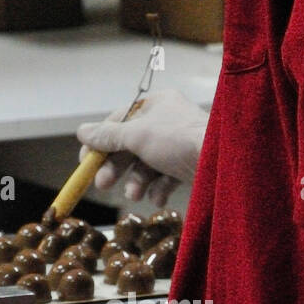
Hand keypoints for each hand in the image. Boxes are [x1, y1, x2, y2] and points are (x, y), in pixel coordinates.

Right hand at [75, 88, 207, 206]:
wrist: (222, 162)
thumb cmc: (177, 140)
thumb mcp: (136, 135)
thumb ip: (108, 136)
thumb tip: (82, 131)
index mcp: (157, 104)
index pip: (120, 120)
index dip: (100, 142)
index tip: (86, 162)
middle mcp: (168, 122)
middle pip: (131, 145)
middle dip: (116, 167)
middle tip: (103, 185)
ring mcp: (180, 145)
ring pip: (148, 165)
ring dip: (137, 182)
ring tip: (134, 195)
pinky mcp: (190, 166)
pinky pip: (167, 178)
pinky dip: (159, 190)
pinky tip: (157, 199)